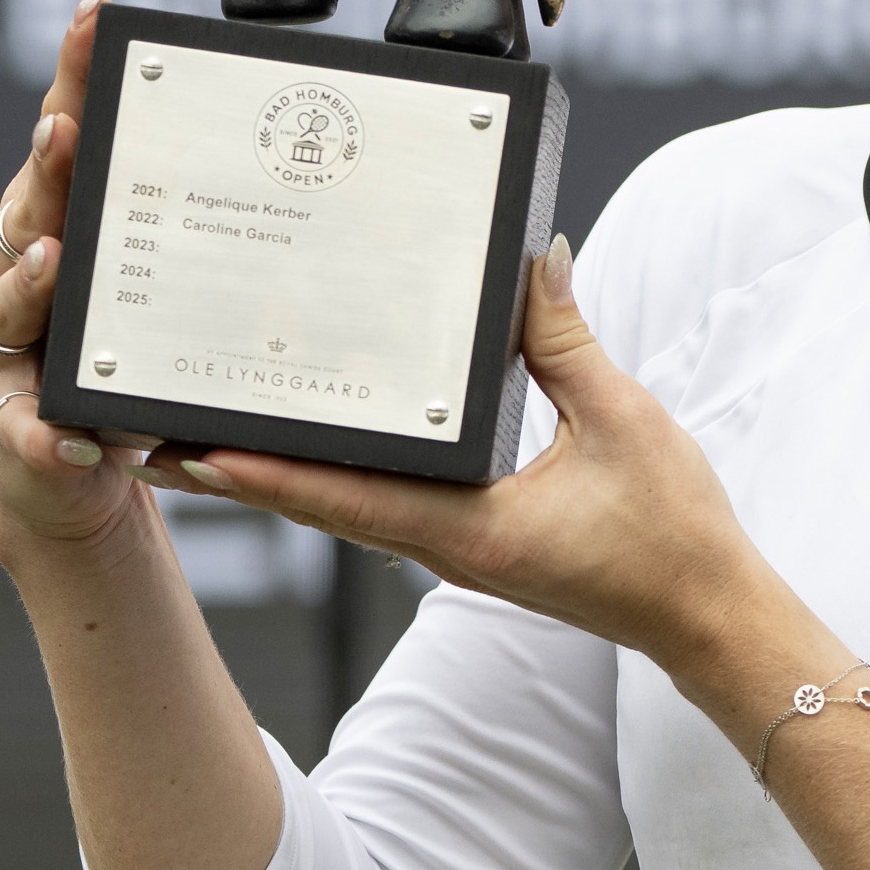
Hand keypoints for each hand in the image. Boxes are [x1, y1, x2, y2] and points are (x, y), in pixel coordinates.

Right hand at [0, 0, 158, 557]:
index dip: (74, 75)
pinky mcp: (15, 429)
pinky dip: (44, 431)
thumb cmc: (124, 355)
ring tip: (53, 261)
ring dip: (28, 284)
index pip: (64, 135)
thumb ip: (190, 218)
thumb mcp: (161, 279)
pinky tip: (71, 435)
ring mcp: (6, 349)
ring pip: (5, 307)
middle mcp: (13, 272)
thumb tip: (278, 138)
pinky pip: (25, 429)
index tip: (97, 15)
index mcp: (56, 223)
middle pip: (28, 207)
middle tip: (66, 131)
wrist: (73, 465)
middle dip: (46, 168)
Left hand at [139, 236, 775, 676]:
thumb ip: (566, 340)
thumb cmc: (674, 532)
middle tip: (161, 437)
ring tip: (205, 439)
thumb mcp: (623, 421)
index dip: (271, 475)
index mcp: (472, 532)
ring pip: (344, 511)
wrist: (708, 613)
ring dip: (278, 478)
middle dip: (244, 473)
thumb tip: (533, 256)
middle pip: (322, 508)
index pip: (349, 500)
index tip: (202, 449)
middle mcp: (446, 549)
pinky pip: (383, 509)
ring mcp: (456, 551)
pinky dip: (334, 480)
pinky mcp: (473, 544)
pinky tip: (312, 447)